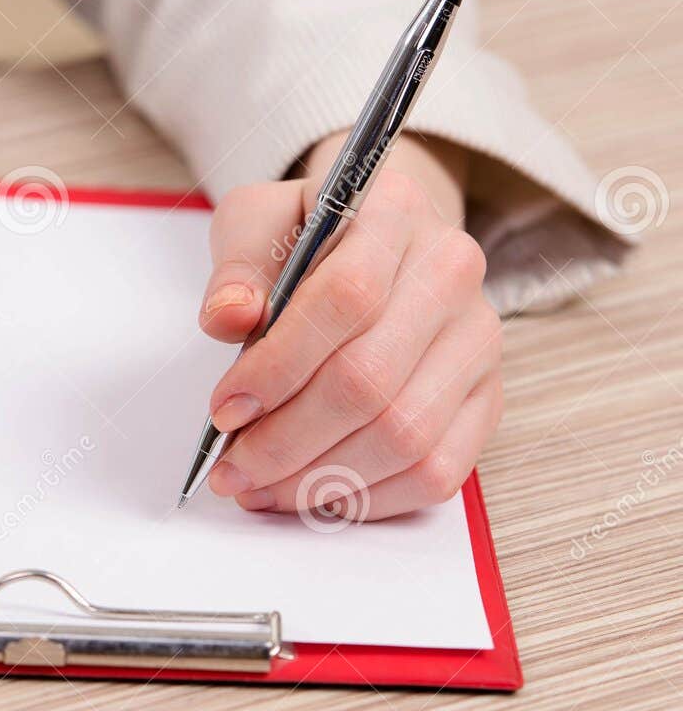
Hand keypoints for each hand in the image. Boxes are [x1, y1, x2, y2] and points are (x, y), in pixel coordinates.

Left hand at [195, 135, 502, 520]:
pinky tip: (311, 493)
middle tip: (230, 468)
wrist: (372, 241)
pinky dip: (367, 498)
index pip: (346, 298)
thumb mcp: (256, 224)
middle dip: (285, 439)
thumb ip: (237, 269)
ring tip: (257, 486)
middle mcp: (453, 273)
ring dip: (319, 477)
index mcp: (397, 212)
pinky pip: (438, 471)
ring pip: (405, 436)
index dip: (277, 365)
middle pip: (370, 380)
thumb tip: (227, 316)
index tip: (223, 408)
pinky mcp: (486, 397)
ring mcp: (478, 339)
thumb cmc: (305, 237)